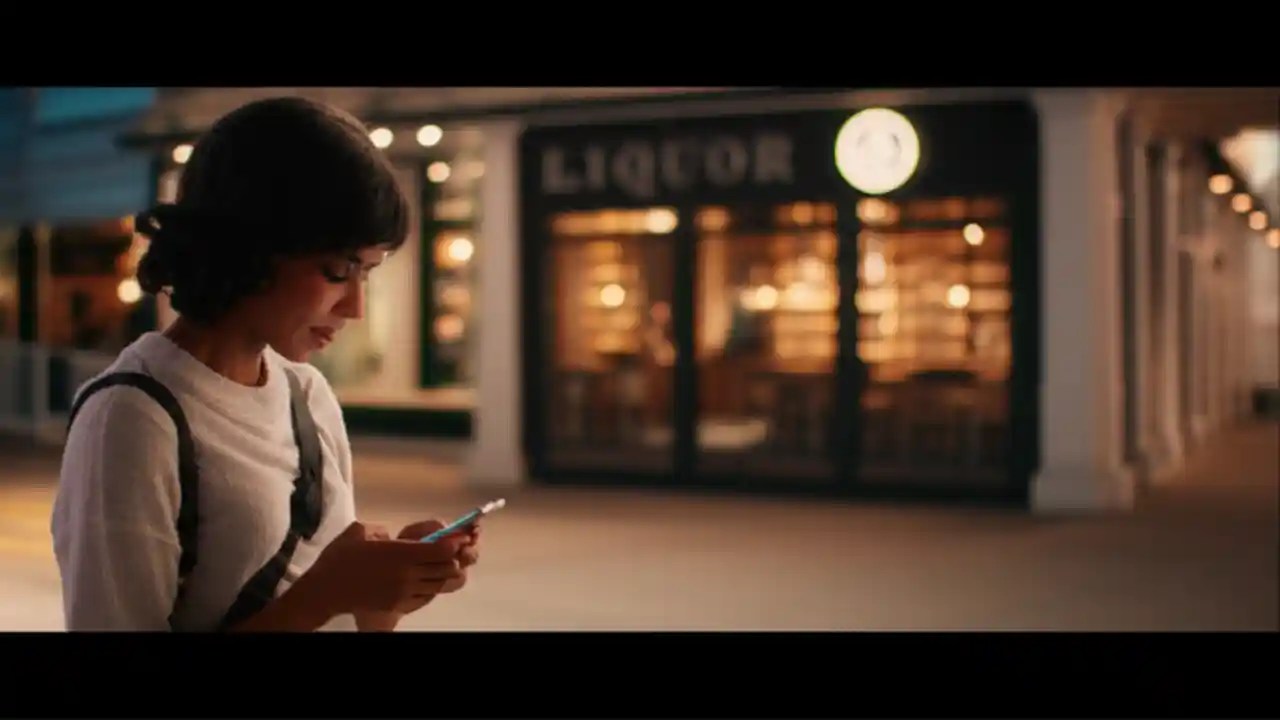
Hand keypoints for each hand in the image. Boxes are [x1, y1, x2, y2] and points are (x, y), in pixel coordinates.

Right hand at [300, 520, 468, 618]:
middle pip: (446, 567)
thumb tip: (395, 536)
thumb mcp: (360, 531)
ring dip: (442, 572)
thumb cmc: (340, 558)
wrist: (325, 591)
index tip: (455, 537)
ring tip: (438, 563)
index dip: (453, 543)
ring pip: (439, 583)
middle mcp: (406, 574)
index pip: (441, 550)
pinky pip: (426, 596)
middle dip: (452, 557)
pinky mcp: (399, 605)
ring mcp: (404, 592)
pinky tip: (424, 578)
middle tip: (452, 549)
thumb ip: (383, 531)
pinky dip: (431, 586)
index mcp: (399, 553)